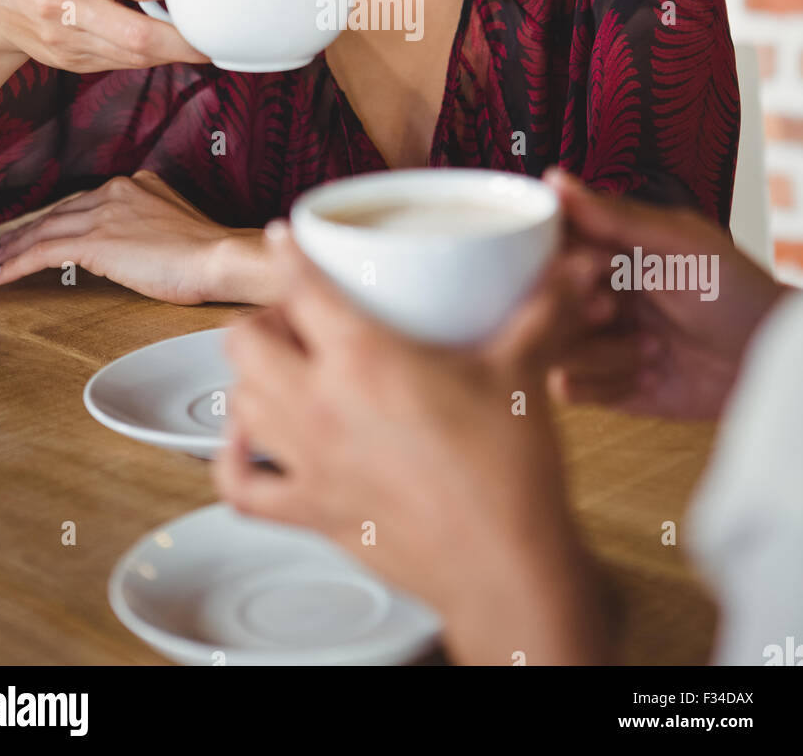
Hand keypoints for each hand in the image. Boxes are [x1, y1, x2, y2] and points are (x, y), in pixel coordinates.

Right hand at [0, 0, 209, 71]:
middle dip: (185, 41)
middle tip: (214, 38)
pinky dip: (150, 57)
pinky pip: (122, 64)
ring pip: (133, 56)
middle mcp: (64, 1)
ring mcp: (65, 37)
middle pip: (139, 33)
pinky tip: (166, 46)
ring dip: (173, 54)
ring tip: (200, 43)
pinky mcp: (70, 61)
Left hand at [0, 171, 262, 304]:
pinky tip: (2, 275)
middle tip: (7, 244)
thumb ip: (146, 223)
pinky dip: (17, 263)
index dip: (59, 217)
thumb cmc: (205, 251)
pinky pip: (44, 252)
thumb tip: (128, 244)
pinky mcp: (95, 241)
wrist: (216, 256)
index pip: (84, 201)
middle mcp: (116, 191)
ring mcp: (104, 214)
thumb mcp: (173, 224)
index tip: (44, 228)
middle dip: (30, 229)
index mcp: (136, 184)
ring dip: (16, 246)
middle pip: (60, 211)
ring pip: (46, 228)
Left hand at [213, 225, 609, 664]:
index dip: (287, 255)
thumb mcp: (522, 371)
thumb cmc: (508, 476)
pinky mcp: (311, 511)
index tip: (284, 238)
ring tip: (280, 366)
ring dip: (250, 378)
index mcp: (365, 359)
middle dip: (265, 319)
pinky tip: (250, 441)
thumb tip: (573, 270)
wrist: (505, 568)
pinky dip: (233, 459)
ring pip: (238, 403)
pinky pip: (241, 486)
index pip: (300, 287)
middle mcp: (320, 406)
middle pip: (246, 341)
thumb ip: (544, 310)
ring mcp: (308, 462)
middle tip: (299, 316)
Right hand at [543, 169, 783, 418]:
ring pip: (552, 349)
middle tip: (613, 310)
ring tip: (651, 347)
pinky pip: (572, 390)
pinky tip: (644, 376)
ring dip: (599, 353)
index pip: (547, 252)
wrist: (771, 357)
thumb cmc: (736, 291)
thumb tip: (556, 180)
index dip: (553, 266)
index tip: (583, 271)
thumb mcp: (677, 243)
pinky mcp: (610, 386)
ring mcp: (601, 341)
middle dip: (574, 313)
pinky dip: (602, 386)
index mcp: (607, 253)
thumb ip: (613, 217)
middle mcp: (597, 295)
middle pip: (540, 305)